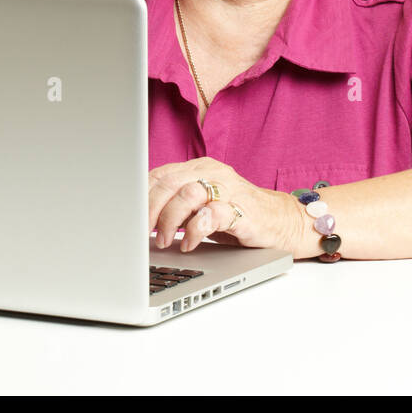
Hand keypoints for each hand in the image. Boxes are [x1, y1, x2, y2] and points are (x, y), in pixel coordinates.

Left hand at [149, 157, 299, 252]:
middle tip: (141, 233)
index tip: (128, 217)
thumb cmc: (237, 214)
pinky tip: (189, 244)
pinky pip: (213, 215)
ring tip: (164, 241)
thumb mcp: (202, 204)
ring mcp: (229, 190)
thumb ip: (176, 203)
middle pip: (170, 182)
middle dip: (150, 209)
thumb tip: (139, 219)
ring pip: (188, 194)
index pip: (160, 174)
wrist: (283, 222)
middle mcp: (213, 173)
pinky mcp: (242, 211)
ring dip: (170, 220)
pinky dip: (196, 231)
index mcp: (199, 168)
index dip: (140, 196)